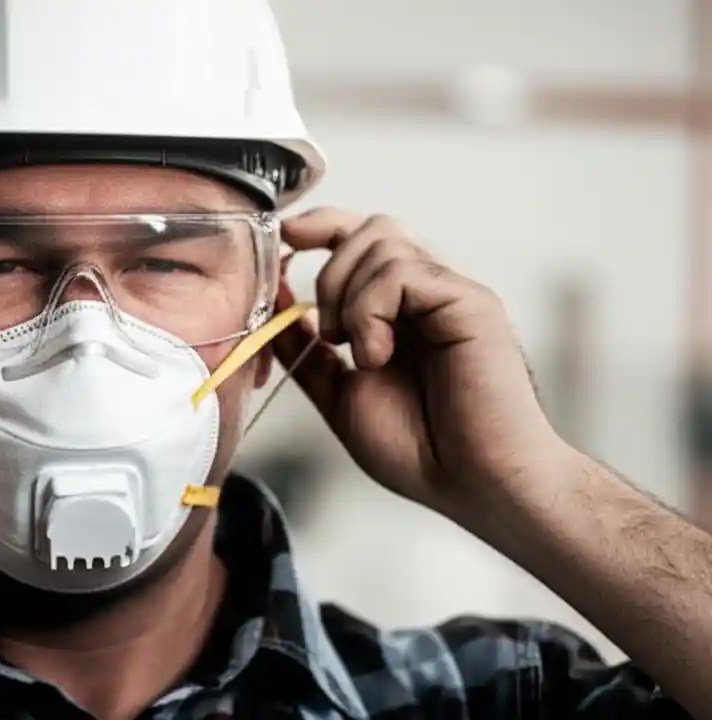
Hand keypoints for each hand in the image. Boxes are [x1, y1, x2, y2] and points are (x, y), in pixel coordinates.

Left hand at [273, 208, 572, 512]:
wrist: (474, 485)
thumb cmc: (420, 450)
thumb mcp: (340, 393)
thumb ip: (306, 350)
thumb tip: (272, 308)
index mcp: (400, 309)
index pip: (360, 237)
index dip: (319, 226)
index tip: (284, 240)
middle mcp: (428, 293)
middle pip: (370, 227)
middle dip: (328, 267)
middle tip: (328, 333)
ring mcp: (450, 294)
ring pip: (383, 240)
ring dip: (348, 295)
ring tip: (359, 352)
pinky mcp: (470, 303)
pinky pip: (403, 271)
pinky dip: (371, 310)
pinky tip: (378, 356)